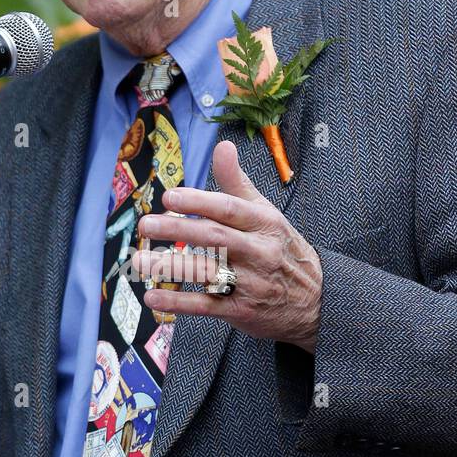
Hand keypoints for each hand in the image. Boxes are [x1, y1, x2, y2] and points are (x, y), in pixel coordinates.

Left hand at [132, 140, 321, 352]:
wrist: (316, 301)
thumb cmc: (282, 250)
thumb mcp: (266, 214)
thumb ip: (238, 183)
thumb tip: (223, 146)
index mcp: (264, 223)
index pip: (229, 208)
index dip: (199, 202)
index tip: (169, 198)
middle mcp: (259, 251)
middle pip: (214, 237)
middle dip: (177, 230)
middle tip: (146, 225)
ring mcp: (251, 283)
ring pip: (207, 271)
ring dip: (171, 267)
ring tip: (140, 261)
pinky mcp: (242, 311)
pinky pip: (206, 306)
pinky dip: (179, 302)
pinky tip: (154, 298)